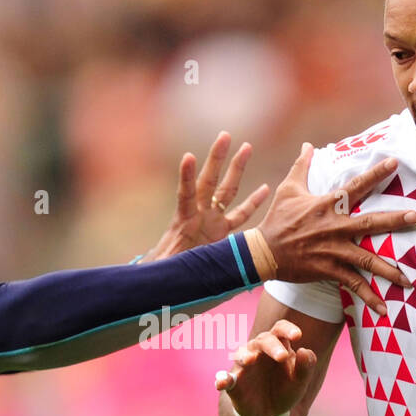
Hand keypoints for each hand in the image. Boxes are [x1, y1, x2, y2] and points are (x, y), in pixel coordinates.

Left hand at [143, 131, 270, 261]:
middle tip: (224, 135)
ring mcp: (211, 221)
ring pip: (227, 190)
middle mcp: (199, 215)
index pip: (185, 195)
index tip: (188, 156)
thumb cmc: (165, 271)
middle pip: (209, 181)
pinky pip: (241, 215)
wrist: (173, 279)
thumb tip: (149, 266)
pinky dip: (253, 203)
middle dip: (216, 159)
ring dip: (237, 168)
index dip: (186, 176)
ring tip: (246, 146)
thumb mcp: (161, 266)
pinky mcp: (222, 232)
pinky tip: (266, 189)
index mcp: (183, 221)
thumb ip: (160, 263)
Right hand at [215, 319, 315, 415]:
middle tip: (283, 357)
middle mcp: (259, 352)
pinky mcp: (234, 384)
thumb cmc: (285, 390)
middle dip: (272, 346)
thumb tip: (305, 351)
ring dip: (244, 356)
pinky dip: (222, 380)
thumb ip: (305, 367)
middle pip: (263, 340)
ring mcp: (244, 367)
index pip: (280, 329)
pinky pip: (226, 379)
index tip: (297, 336)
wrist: (271, 414)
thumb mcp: (300, 382)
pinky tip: (221, 383)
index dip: (287, 329)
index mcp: (278, 346)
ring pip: (241, 354)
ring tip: (250, 360)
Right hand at [256, 144, 415, 312]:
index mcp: (327, 204)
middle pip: (370, 223)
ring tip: (409, 279)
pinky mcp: (328, 270)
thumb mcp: (288, 189)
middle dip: (395, 220)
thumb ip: (302, 166)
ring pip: (367, 259)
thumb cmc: (277, 219)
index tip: (395, 163)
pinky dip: (368, 297)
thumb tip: (307, 144)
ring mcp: (333, 250)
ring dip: (389, 270)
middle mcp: (334, 227)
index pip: (356, 186)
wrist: (263, 252)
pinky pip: (353, 284)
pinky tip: (384, 308)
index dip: (375, 173)